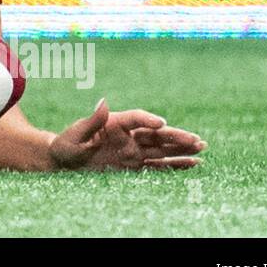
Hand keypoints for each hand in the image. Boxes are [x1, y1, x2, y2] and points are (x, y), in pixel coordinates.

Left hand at [48, 98, 205, 170]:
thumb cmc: (66, 146)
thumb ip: (92, 121)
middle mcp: (128, 136)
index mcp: (114, 123)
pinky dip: (175, 164)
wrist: (64, 162)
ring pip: (162, 149)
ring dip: (181, 148)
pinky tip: (193, 163)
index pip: (135, 118)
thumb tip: (103, 101)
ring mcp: (133, 151)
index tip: (160, 123)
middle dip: (175, 136)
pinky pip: (158, 165)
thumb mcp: (75, 135)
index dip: (148, 119)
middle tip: (195, 139)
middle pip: (155, 134)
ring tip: (202, 147)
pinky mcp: (134, 165)